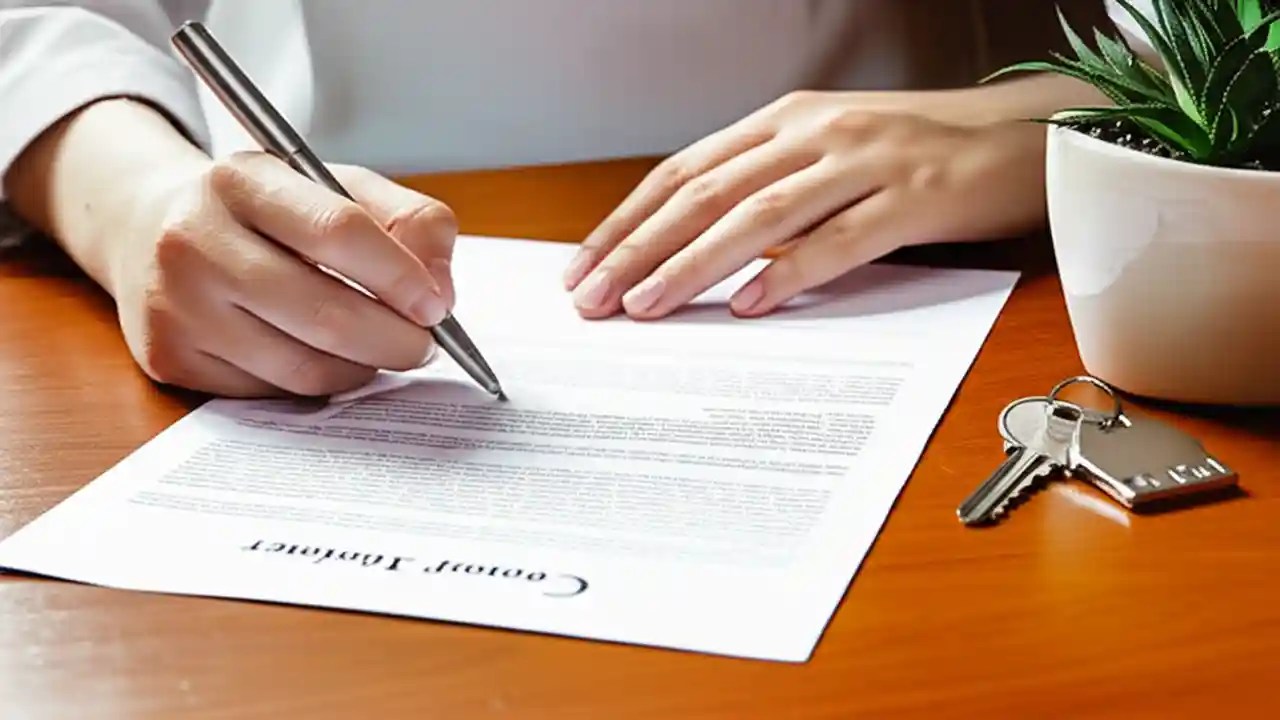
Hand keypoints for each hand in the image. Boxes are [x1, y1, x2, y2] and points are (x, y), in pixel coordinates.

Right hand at [112, 152, 456, 396]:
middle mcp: (195, 239)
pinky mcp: (171, 356)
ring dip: (361, 369)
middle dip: (394, 339)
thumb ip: (410, 220)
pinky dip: (317, 385)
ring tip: (379, 351)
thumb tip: (441, 292)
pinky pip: (271, 392)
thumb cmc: (268, 213)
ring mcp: (177, 304)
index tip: (436, 306)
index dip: (401, 277)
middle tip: (423, 345)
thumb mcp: (338, 187)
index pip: (339, 230)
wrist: (152, 230)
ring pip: (302, 366)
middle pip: (326, 313)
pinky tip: (325, 360)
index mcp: (243, 180)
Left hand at [562, 89, 1047, 318]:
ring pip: (761, 215)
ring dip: (695, 262)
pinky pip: (841, 240)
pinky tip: (749, 304)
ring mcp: (866, 161)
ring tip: (649, 304)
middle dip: (641, 247)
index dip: (629, 219)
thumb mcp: (828, 153)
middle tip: (595, 296)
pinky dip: (789, 273)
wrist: (1023, 135)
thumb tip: (694, 246)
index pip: (686, 170)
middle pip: (708, 193)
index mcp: (786, 119)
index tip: (586, 265)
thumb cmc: (916, 153)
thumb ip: (767, 187)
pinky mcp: (915, 198)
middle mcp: (818, 131)